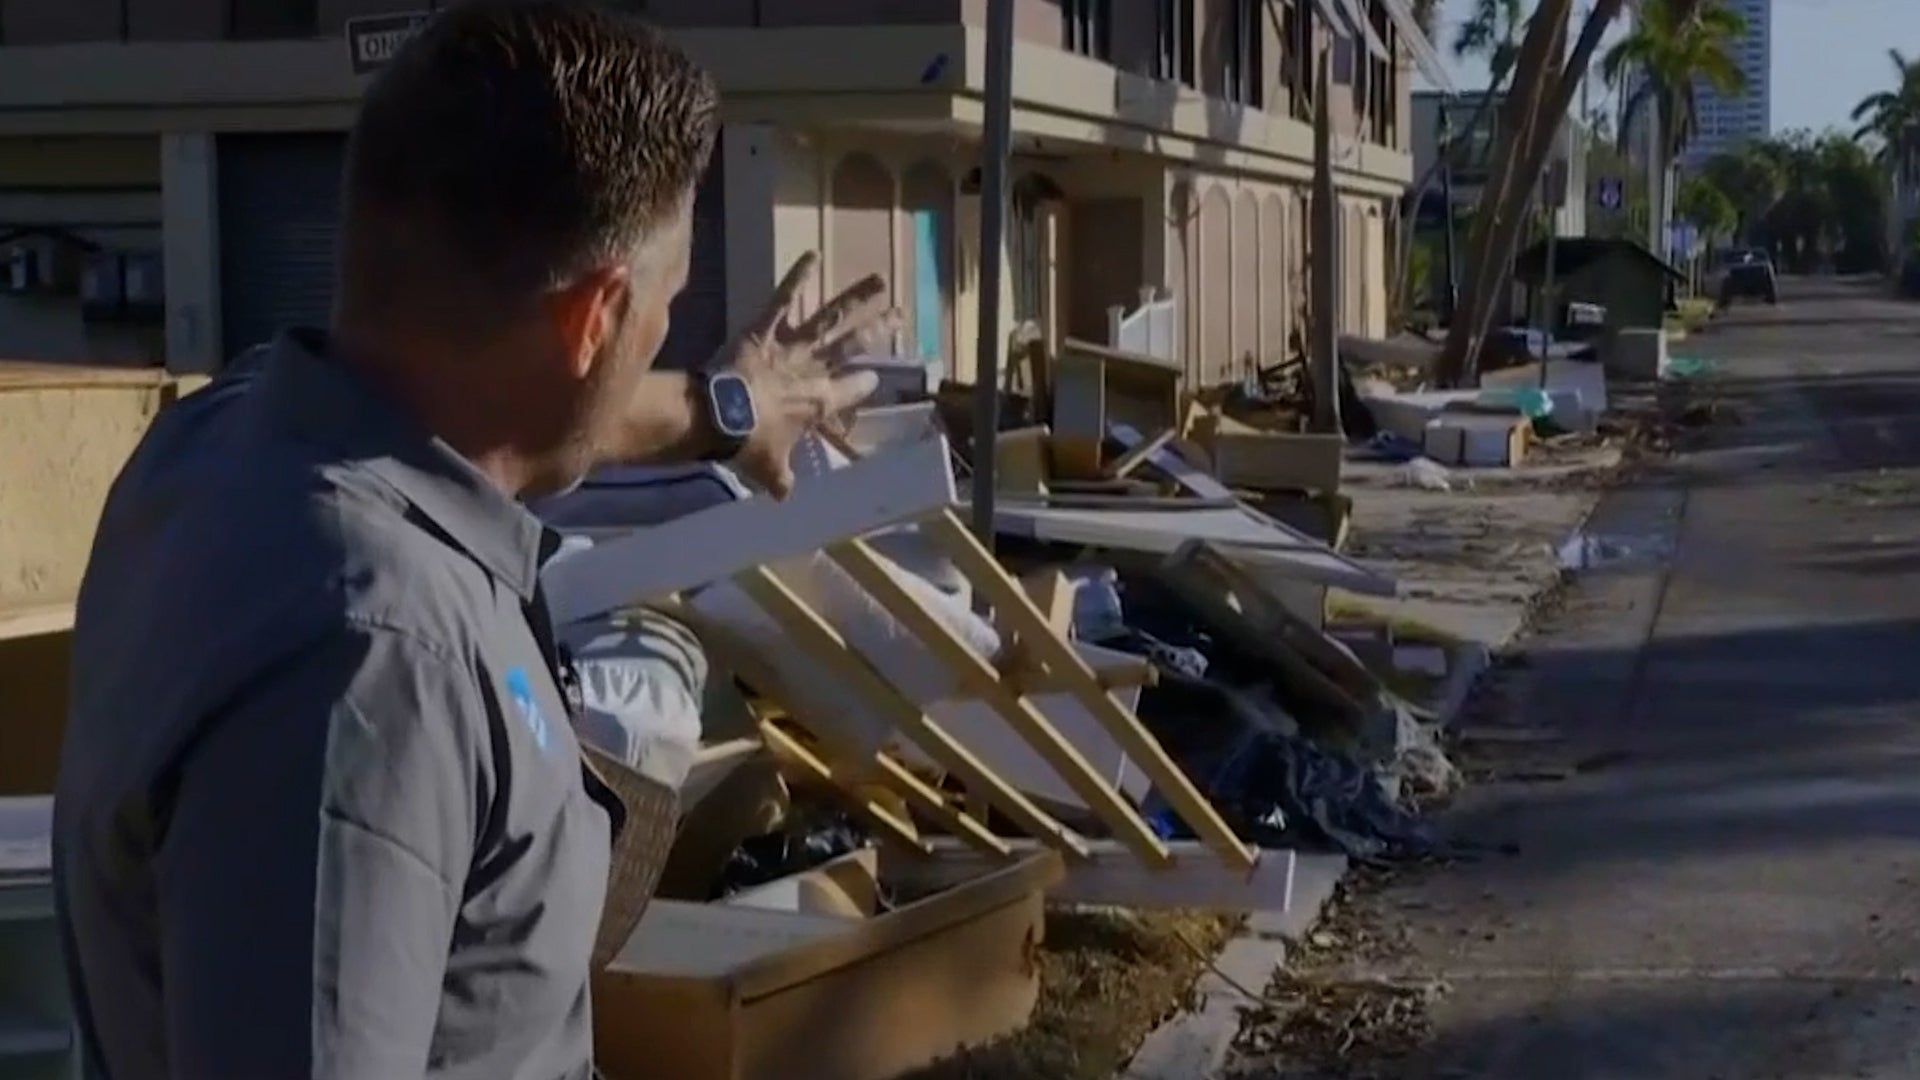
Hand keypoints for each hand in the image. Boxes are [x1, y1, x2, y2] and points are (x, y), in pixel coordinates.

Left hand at [720, 252, 890, 497]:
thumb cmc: (747, 445)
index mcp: (820, 403)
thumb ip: (782, 481)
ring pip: (832, 318)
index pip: (851, 391)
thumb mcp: (769, 471)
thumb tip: (785, 499)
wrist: (715, 419)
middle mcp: (814, 370)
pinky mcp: (766, 329)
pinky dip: (798, 276)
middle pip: (853, 347)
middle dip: (879, 331)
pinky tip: (813, 254)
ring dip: (857, 298)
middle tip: (900, 315)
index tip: (874, 379)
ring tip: (879, 280)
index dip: (864, 385)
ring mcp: (792, 346)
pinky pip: (784, 299)